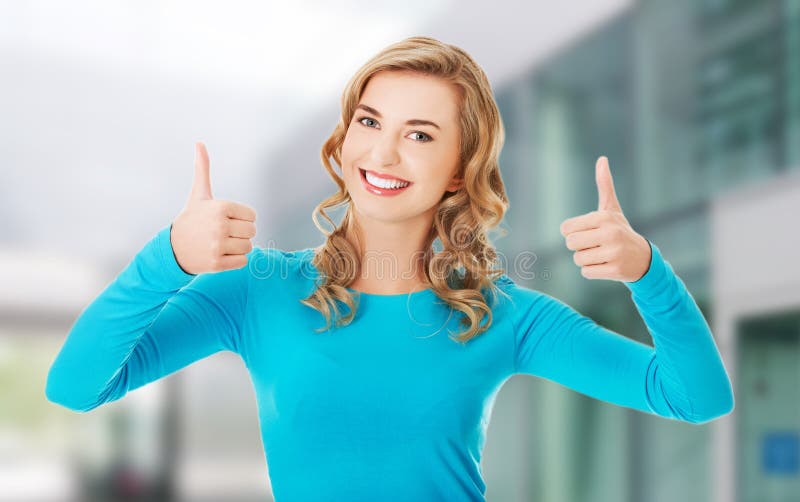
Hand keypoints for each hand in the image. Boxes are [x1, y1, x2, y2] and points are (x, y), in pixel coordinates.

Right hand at [170, 142, 256, 274]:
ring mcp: (218, 246)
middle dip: (241, 233)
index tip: (225, 219)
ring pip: (249, 247)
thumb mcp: (199, 194)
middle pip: (252, 232)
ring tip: (221, 243)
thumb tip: (199, 143)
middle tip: (222, 233)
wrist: (173, 248)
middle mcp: (220, 226)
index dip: (241, 218)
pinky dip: (235, 260)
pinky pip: (243, 261)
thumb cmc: (192, 218)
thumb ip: (203, 169)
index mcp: (221, 207)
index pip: (252, 215)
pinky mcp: (217, 263)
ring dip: (238, 247)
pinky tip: (220, 254)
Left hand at [559, 156, 650, 281]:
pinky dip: (592, 271)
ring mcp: (614, 253)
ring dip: (586, 259)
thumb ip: (604, 185)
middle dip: (579, 247)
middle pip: (571, 244)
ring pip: (578, 260)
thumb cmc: (620, 230)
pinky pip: (587, 272)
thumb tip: (602, 159)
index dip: (573, 232)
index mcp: (604, 217)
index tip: (588, 232)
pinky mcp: (615, 270)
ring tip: (601, 254)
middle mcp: (610, 234)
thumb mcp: (612, 208)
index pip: (566, 228)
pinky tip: (606, 265)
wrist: (643, 257)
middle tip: (594, 245)